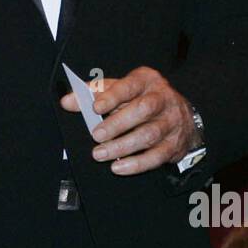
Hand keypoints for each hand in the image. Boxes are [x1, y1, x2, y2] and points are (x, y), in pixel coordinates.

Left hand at [59, 66, 198, 174]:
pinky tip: (119, 167)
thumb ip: (94, 94)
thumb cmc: (143, 98)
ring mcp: (171, 122)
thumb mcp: (121, 88)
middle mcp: (163, 99)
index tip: (95, 108)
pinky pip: (156, 156)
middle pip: (143, 110)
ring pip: (149, 134)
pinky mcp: (174, 145)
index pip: (129, 85)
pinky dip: (136, 164)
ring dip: (122, 146)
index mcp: (147, 80)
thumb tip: (68, 102)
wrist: (180, 114)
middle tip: (96, 135)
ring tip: (100, 154)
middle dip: (117, 124)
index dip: (112, 96)